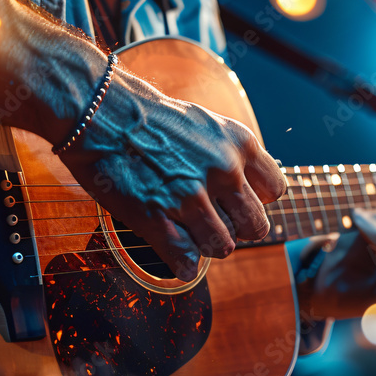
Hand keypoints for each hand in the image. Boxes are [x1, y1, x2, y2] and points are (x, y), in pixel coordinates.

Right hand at [58, 69, 286, 281]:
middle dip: (236, 228)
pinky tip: (176, 252)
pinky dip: (184, 264)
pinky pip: (188, 262)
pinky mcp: (157, 217)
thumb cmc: (151, 119)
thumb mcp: (208, 124)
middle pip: (255, 226)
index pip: (275, 190)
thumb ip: (233, 156)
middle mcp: (222, 169)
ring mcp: (190, 196)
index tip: (235, 199)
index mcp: (239, 143)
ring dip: (207, 245)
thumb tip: (252, 188)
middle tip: (212, 220)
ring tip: (188, 230)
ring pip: (223, 247)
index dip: (256, 200)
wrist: (100, 111)